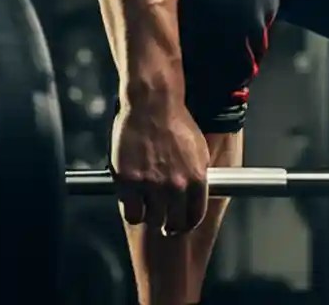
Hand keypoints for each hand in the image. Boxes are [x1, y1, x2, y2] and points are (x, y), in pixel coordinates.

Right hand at [110, 96, 210, 236]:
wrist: (153, 104)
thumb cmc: (175, 123)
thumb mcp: (199, 150)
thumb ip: (198, 176)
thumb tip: (197, 196)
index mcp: (196, 179)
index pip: (194, 217)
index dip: (186, 224)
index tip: (180, 224)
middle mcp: (176, 185)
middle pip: (173, 224)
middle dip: (168, 225)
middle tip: (163, 220)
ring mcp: (151, 184)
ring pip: (151, 220)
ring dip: (150, 216)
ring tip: (147, 207)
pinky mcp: (129, 181)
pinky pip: (131, 213)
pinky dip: (132, 211)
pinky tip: (133, 202)